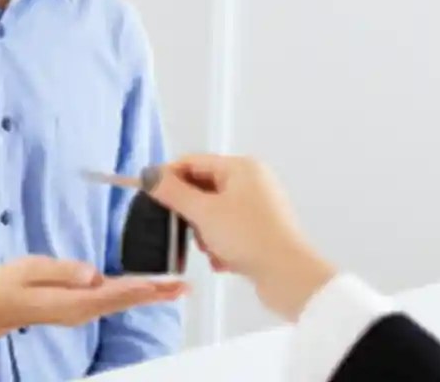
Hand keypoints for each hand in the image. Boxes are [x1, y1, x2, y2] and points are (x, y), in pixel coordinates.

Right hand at [0, 256, 186, 331]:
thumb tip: (92, 273)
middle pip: (125, 300)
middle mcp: (81, 310)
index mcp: (72, 302)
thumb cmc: (6, 286)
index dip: (139, 287)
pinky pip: (111, 299)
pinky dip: (132, 292)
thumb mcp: (31, 270)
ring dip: (148, 293)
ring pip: (121, 300)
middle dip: (155, 292)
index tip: (162, 282)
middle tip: (183, 286)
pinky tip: (145, 288)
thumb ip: (62, 271)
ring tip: (174, 286)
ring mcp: (81, 311)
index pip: (113, 293)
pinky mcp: (78, 306)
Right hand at [148, 155, 335, 319]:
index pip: (193, 161)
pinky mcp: (259, 232)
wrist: (289, 277)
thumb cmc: (251, 238)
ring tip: (212, 250)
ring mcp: (257, 208)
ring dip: (204, 234)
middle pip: (202, 188)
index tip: (150, 194)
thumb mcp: (204, 213)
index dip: (168, 177)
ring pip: (212, 214)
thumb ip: (173, 192)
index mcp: (241, 168)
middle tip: (184, 229)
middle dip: (190, 213)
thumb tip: (150, 175)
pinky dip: (220, 246)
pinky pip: (227, 232)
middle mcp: (252, 182)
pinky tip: (223, 261)